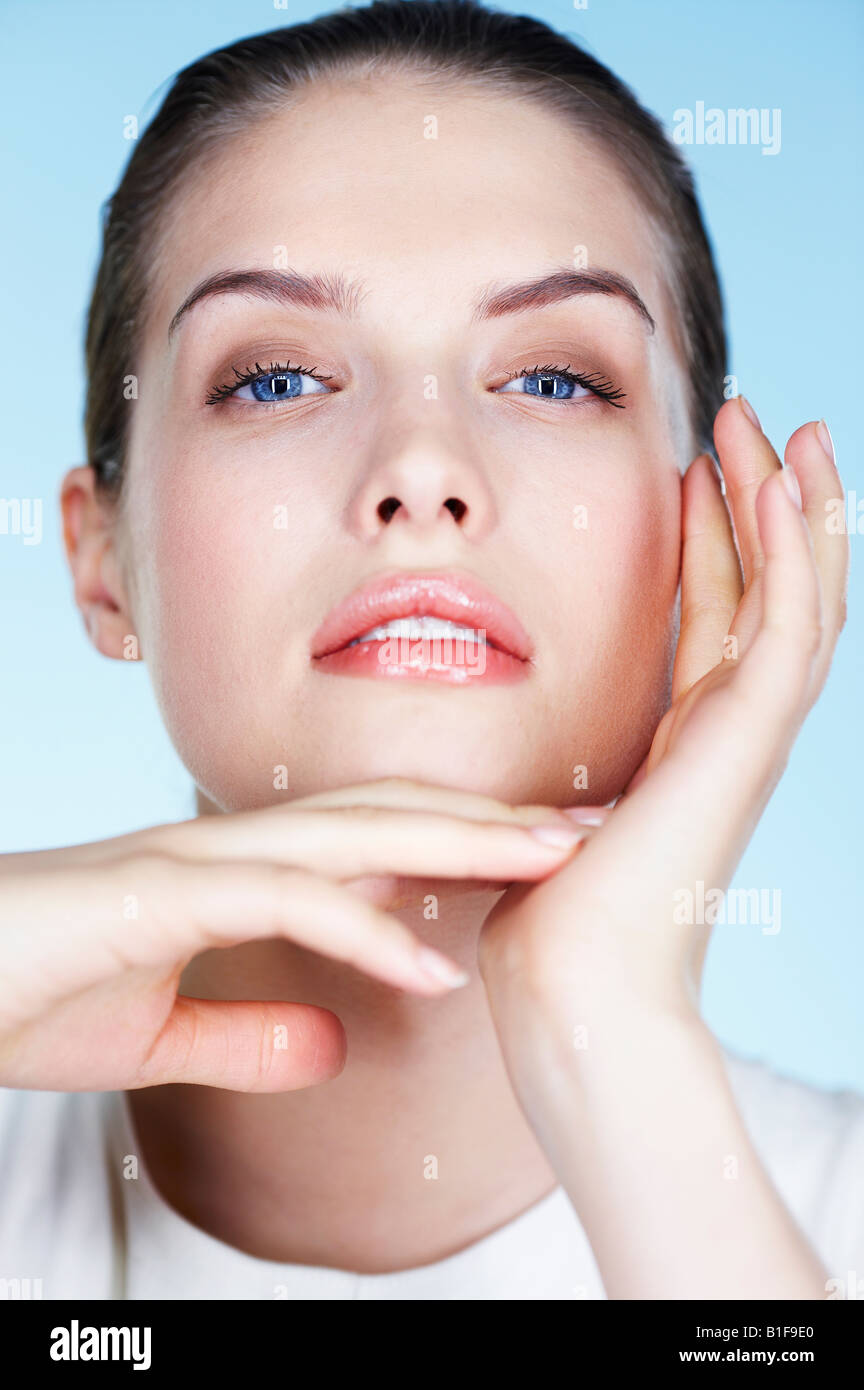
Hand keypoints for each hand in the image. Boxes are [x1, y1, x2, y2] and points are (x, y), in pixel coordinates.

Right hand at [0, 779, 583, 1092]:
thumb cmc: (28, 995)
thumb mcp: (158, 1037)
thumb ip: (246, 1034)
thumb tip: (334, 1044)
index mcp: (238, 871)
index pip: (374, 840)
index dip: (467, 839)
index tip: (552, 854)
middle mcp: (231, 849)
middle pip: (389, 817)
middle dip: (497, 820)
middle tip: (600, 827)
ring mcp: (197, 864)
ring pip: (353, 836)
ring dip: (459, 846)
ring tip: (554, 862)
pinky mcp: (160, 898)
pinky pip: (281, 905)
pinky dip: (363, 932)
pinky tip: (431, 965)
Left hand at [475, 400, 846, 1299]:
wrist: (573, 987)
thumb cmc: (546, 916)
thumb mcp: (553, 810)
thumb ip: (563, 774)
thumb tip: (529, 768)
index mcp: (690, 742)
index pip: (719, 619)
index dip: (716, 540)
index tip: (695, 467)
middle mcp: (732, 732)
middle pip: (772, 593)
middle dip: (767, 504)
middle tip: (756, 421)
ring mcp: (751, 735)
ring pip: (801, 597)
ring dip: (794, 508)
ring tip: (782, 426)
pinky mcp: (749, 739)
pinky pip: (788, 623)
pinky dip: (791, 551)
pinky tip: (775, 482)